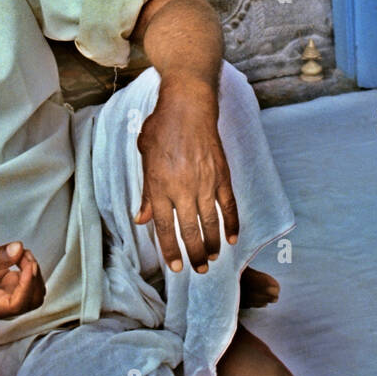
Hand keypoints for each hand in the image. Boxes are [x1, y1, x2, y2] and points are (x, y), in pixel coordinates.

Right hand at [0, 240, 44, 320]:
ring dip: (33, 273)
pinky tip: (20, 255)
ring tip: (23, 253)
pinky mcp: (5, 284)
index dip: (27, 285)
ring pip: (31, 292)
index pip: (16, 304)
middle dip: (33, 278)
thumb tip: (18, 249)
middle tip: (25, 255)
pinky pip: (26, 282)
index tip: (27, 263)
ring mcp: (3, 295)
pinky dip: (29, 269)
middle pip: (29, 301)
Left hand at [134, 76, 238, 272]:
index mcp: (160, 186)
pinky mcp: (222, 176)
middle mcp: (183, 189)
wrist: (188, 106)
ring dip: (212, 244)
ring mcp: (205, 183)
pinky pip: (229, 206)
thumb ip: (146, 191)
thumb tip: (143, 218)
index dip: (170, 250)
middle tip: (199, 269)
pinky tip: (232, 238)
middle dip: (194, 254)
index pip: (164, 228)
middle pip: (190, 232)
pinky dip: (232, 223)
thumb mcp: (144, 157)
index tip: (176, 267)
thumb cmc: (161, 128)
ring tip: (212, 258)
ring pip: (211, 223)